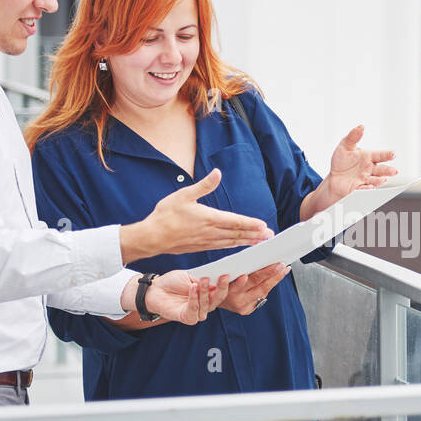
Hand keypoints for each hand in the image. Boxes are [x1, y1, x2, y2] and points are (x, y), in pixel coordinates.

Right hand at [124, 168, 273, 259]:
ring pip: (231, 242)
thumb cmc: (165, 216)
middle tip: (269, 236)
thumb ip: (204, 185)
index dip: (250, 224)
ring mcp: (206, 242)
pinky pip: (222, 247)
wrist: (152, 237)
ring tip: (260, 241)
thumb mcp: (184, 195)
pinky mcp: (201, 247)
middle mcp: (210, 232)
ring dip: (247, 241)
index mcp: (208, 218)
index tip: (263, 226)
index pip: (235, 221)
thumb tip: (217, 173)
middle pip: (237, 234)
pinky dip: (234, 246)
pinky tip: (239, 244)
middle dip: (255, 235)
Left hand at [145, 270, 228, 325]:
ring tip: (202, 280)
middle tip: (226, 276)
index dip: (234, 284)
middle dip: (223, 287)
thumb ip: (204, 279)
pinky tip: (193, 288)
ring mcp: (198, 313)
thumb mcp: (191, 276)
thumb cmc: (173, 282)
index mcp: (210, 294)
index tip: (242, 275)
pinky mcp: (187, 318)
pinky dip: (194, 298)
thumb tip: (218, 277)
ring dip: (205, 291)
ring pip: (207, 304)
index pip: (225, 290)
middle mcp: (206, 305)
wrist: (154, 290)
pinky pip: (194, 309)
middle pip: (219, 298)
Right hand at [218, 263, 288, 315]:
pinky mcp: (247, 310)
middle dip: (273, 274)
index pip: (250, 279)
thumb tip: (258, 257)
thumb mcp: (223, 273)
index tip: (274, 264)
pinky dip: (268, 286)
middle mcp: (237, 300)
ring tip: (283, 270)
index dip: (263, 272)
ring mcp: (243, 306)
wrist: (210, 300)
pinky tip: (276, 277)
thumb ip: (237, 268)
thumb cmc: (217, 281)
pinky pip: (261, 297)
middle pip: (259, 286)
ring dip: (275, 280)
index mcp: (228, 289)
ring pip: (263, 292)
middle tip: (282, 265)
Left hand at [324, 126, 397, 200]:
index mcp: (368, 157)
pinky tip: (370, 186)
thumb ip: (353, 137)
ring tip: (383, 179)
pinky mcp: (359, 188)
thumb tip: (361, 127)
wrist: (334, 177)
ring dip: (379, 180)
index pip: (379, 155)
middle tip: (394, 171)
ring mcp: (365, 179)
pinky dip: (367, 188)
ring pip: (375, 180)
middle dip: (388, 170)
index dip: (387, 155)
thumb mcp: (345, 146)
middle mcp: (369, 168)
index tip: (393, 154)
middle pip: (381, 169)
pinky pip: (364, 188)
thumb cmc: (341, 161)